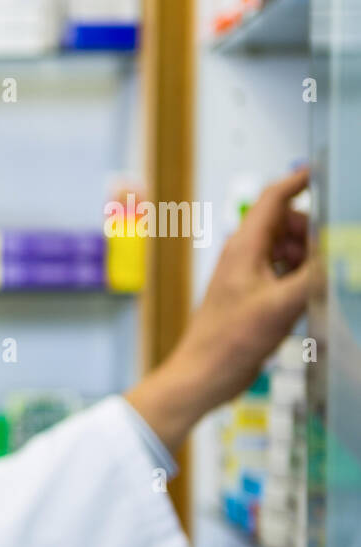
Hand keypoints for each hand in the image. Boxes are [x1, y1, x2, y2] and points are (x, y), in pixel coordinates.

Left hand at [125, 167, 315, 454]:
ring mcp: (247, 275)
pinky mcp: (252, 295)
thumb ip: (317, 274)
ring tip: (313, 284)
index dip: (299, 181)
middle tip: (326, 256)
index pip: (274, 198)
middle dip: (312, 230)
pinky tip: (306, 299)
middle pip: (286, 222)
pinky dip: (299, 276)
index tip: (324, 172)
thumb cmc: (231, 341)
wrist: (204, 374)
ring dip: (307, 257)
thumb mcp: (283, 305)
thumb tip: (343, 248)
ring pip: (287, 248)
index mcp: (245, 247)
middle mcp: (244, 255)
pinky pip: (283, 272)